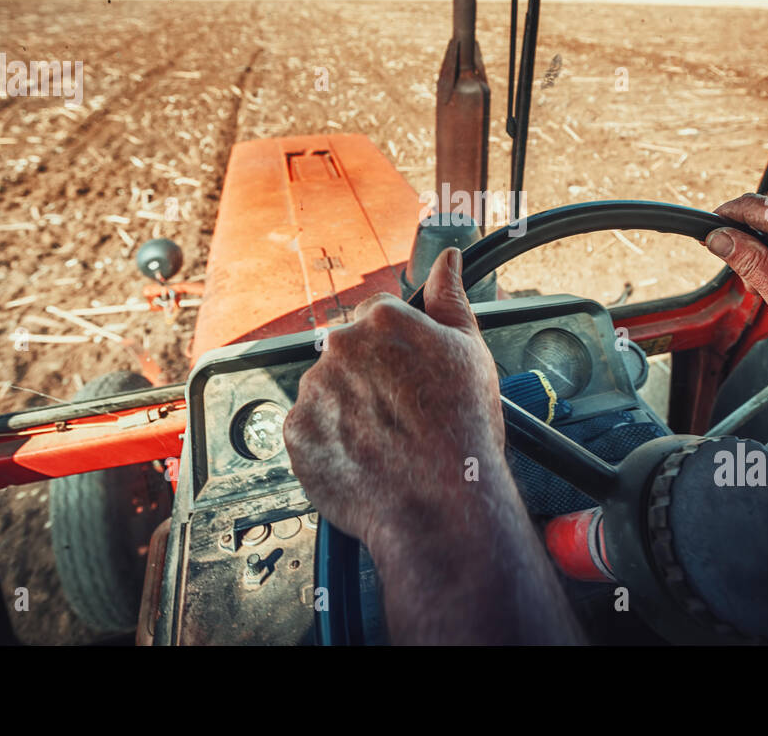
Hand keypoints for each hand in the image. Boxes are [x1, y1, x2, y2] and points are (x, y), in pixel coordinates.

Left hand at [284, 246, 508, 553]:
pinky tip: (365, 458)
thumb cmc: (463, 432)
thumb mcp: (470, 353)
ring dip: (346, 411)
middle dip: (368, 379)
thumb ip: (450, 299)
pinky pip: (309, 431)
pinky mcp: (296, 433)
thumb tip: (447, 261)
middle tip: (400, 415)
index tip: (408, 379)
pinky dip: (330, 443)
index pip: (375, 319)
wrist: (442, 506)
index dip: (395, 352)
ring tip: (385, 443)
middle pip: (346, 354)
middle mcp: (340, 347)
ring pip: (326, 392)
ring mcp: (314, 390)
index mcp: (382, 321)